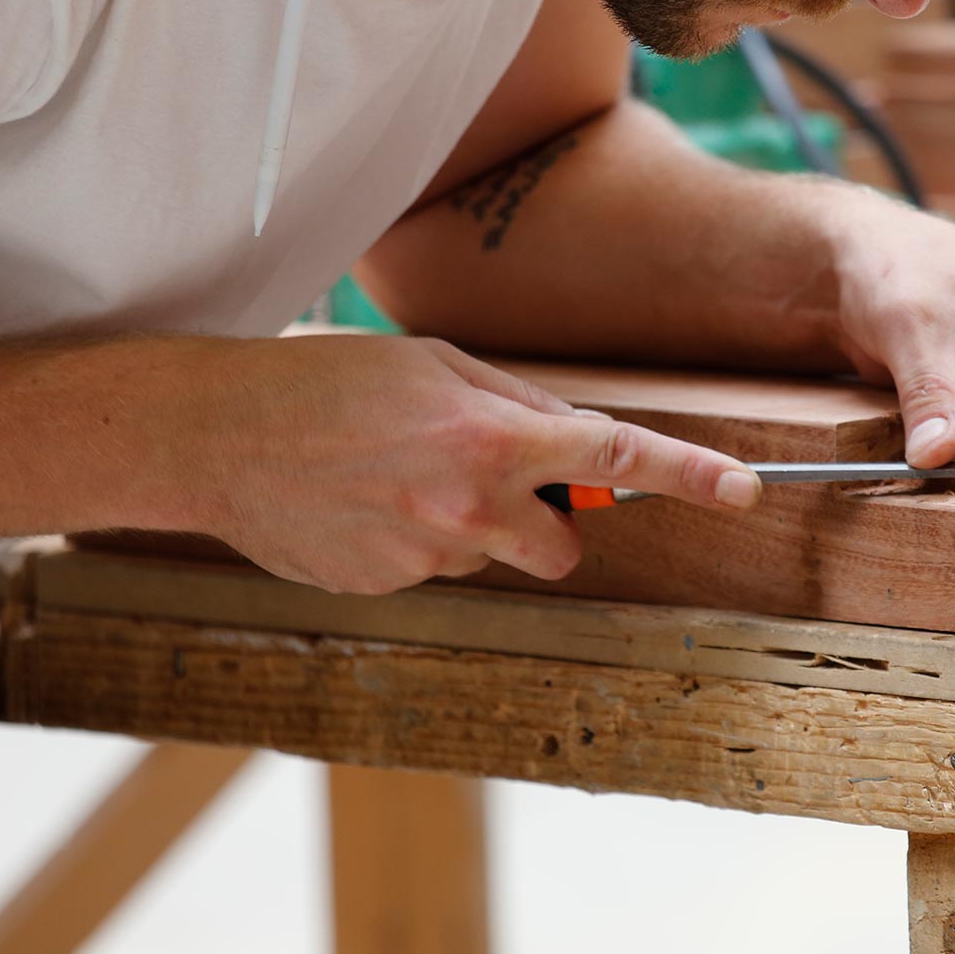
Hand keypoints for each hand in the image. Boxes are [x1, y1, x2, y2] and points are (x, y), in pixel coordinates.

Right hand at [190, 335, 760, 593]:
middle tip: (492, 479)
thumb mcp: (431, 365)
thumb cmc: (322, 381)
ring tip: (394, 476)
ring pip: (490, 557)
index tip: (743, 490)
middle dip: (547, 523)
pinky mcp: (384, 588)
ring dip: (469, 526)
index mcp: (490, 437)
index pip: (616, 459)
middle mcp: (468, 506)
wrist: (211, 434)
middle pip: (563, 546)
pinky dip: (412, 541)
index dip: (690, 477)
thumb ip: (516, 404)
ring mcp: (424, 557)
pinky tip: (359, 504)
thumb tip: (575, 440)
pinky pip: (431, 570)